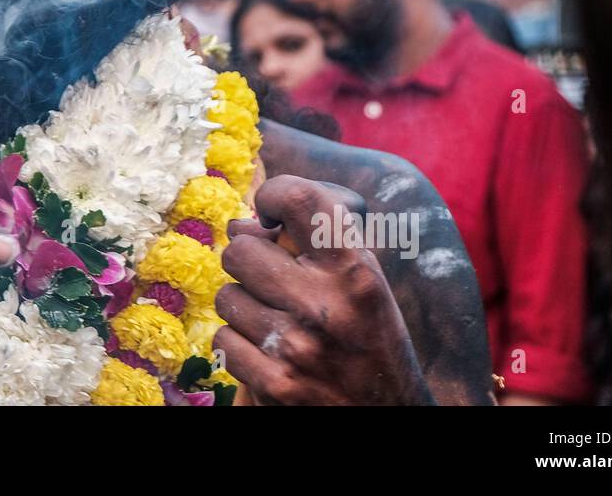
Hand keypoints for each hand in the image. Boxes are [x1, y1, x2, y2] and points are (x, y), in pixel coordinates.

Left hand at [214, 175, 433, 404]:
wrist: (387, 417)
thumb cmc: (369, 340)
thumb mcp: (364, 284)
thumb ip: (314, 245)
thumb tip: (237, 225)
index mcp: (356, 271)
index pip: (300, 198)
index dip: (273, 195)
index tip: (268, 214)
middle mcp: (326, 305)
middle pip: (239, 250)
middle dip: (249, 262)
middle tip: (272, 281)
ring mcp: (297, 348)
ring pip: (227, 297)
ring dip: (245, 308)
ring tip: (277, 322)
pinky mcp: (275, 385)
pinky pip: (224, 340)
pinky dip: (240, 346)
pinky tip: (271, 353)